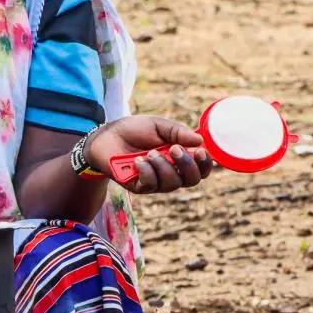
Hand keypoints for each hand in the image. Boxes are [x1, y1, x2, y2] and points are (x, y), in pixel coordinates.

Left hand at [83, 115, 213, 193]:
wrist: (108, 136)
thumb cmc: (135, 130)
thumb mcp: (158, 125)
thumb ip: (178, 132)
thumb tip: (200, 141)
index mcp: (180, 158)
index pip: (201, 169)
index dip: (205, 164)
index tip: (199, 151)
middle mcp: (171, 172)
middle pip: (192, 180)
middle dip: (186, 165)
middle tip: (174, 149)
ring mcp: (156, 181)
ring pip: (172, 183)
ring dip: (163, 166)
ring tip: (149, 153)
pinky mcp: (140, 186)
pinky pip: (151, 185)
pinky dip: (147, 172)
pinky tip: (138, 161)